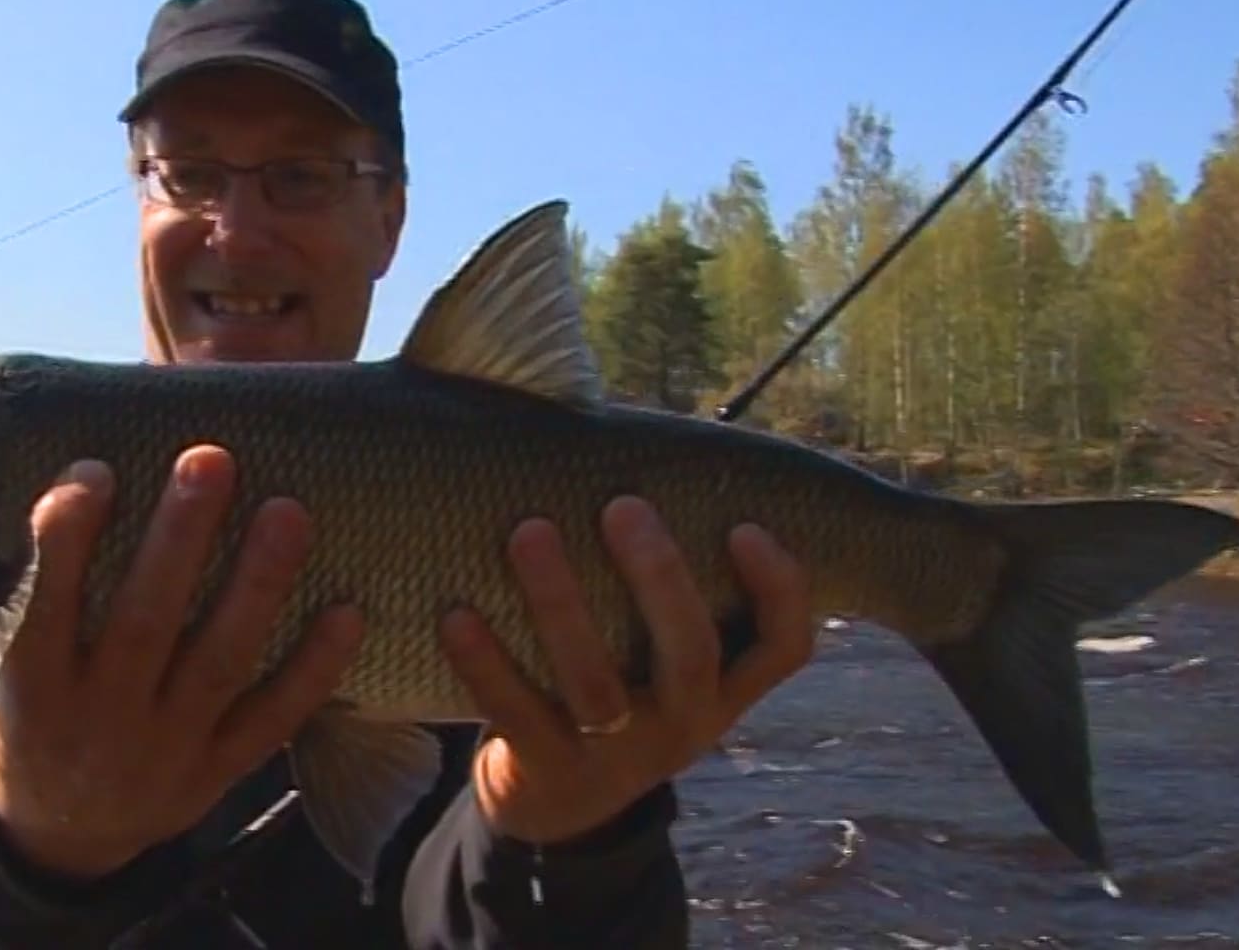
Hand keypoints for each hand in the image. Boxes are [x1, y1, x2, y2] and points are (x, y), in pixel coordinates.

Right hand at [0, 445, 364, 878]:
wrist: (59, 831)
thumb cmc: (41, 709)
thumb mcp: (13, 663)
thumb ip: (43, 591)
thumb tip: (87, 469)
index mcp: (35, 687)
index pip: (45, 608)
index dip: (66, 540)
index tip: (95, 468)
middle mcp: (101, 717)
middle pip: (145, 623)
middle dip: (178, 540)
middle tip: (210, 459)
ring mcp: (166, 749)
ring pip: (219, 663)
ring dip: (257, 585)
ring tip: (288, 511)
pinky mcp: (217, 773)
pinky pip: (272, 719)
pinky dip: (313, 668)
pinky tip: (346, 611)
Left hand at [442, 498, 815, 844]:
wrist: (561, 804)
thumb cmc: (617, 681)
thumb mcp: (659, 649)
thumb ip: (664, 575)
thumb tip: (623, 434)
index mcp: (723, 688)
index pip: (782, 647)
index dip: (780, 590)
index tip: (747, 525)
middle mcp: (683, 723)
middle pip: (689, 656)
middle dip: (660, 577)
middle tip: (624, 504)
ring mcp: (617, 754)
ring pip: (596, 685)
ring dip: (560, 604)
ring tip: (528, 531)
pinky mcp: (549, 770)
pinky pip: (516, 714)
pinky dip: (485, 663)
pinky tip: (456, 613)